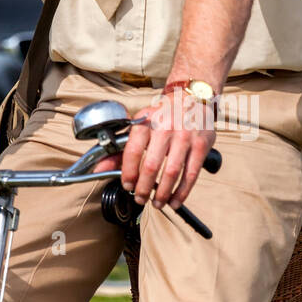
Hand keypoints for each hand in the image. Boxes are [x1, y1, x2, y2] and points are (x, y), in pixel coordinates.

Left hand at [120, 91, 216, 210]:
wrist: (190, 98)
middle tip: (140, 198)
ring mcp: (184, 137)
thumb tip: (100, 170)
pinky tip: (174, 201)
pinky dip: (182, 192)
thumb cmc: (161, 116)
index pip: (132, 151)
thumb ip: (120, 149)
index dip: (128, 173)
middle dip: (143, 188)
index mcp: (145, 122)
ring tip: (156, 203)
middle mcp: (164, 128)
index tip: (127, 185)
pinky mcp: (200, 145)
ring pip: (171, 173)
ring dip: (162, 193)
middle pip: (151, 166)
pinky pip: (190, 175)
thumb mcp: (139, 125)